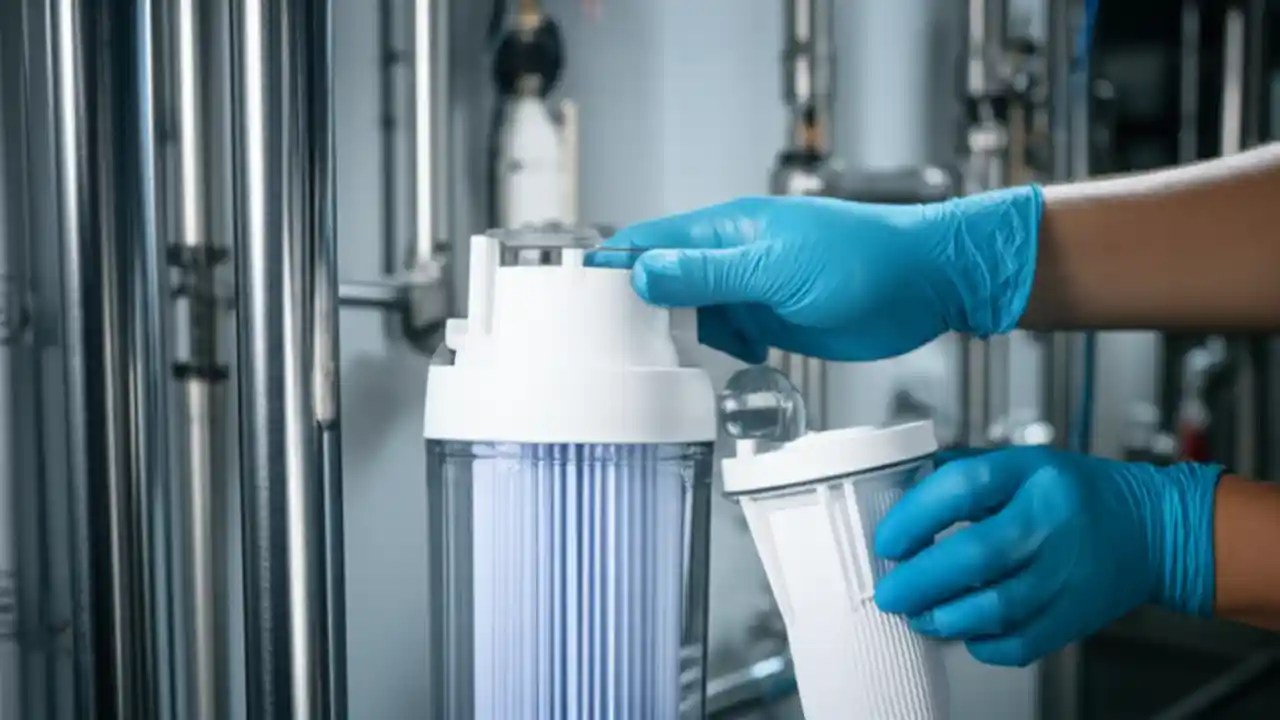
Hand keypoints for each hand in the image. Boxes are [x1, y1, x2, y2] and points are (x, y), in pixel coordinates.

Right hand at [596, 187, 1042, 362]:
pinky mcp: (770, 321)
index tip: (580, 309)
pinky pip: (725, 337)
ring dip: (674, 340)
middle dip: (635, 314)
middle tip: (609, 355)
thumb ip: (707, 274)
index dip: (610, 273)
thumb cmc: (865, 257)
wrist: (930, 285)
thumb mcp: (775, 268)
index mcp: (722, 231)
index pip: (646, 245)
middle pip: (661, 283)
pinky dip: (713, 356)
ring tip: (651, 372)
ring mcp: (750, 291)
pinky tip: (712, 373)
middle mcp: (729, 259)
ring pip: (691, 315)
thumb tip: (641, 275)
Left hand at [873, 447, 1220, 666]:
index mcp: (1031, 474)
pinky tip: (964, 631)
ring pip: (996, 608)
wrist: (1150, 529)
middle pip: (976, 556)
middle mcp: (1051, 521)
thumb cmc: (1072, 496)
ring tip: (918, 615)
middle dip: (919, 581)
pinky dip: (983, 645)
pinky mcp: (1075, 616)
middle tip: (889, 592)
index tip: (887, 540)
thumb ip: (963, 476)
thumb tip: (896, 496)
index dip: (915, 515)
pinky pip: (1020, 643)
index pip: (963, 486)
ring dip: (944, 618)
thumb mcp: (1021, 465)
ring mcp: (1067, 572)